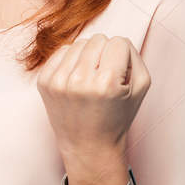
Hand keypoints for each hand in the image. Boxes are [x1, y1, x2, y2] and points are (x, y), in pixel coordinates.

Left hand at [36, 34, 150, 161]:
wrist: (89, 145)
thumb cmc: (117, 116)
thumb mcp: (140, 88)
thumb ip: (134, 55)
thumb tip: (116, 39)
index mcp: (106, 84)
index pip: (118, 42)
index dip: (122, 56)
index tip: (119, 74)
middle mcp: (79, 81)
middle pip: (97, 39)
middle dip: (104, 53)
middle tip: (104, 76)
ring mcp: (58, 82)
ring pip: (78, 43)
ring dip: (87, 56)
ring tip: (90, 78)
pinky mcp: (44, 82)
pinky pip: (61, 51)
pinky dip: (71, 61)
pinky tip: (76, 79)